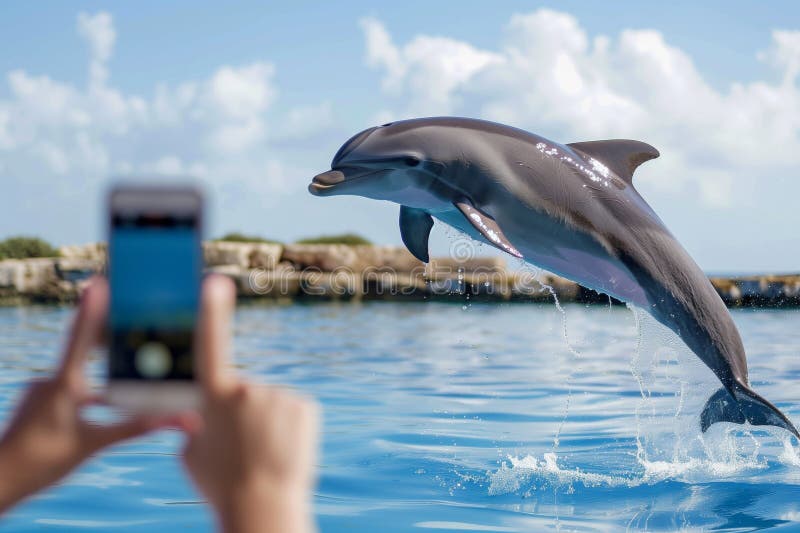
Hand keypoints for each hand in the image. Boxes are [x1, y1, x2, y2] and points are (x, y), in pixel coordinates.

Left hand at [0, 278, 189, 513]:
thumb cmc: (41, 463)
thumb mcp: (94, 444)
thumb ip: (137, 427)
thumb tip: (178, 421)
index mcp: (64, 384)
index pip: (81, 338)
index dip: (93, 309)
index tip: (99, 282)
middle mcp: (50, 381)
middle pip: (83, 349)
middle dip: (106, 336)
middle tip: (129, 316)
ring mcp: (42, 392)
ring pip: (79, 374)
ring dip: (101, 371)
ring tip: (126, 363)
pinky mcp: (38, 404)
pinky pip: (70, 390)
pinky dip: (89, 392)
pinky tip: (104, 403)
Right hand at [182, 275, 319, 532]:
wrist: (264, 508)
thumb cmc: (220, 486)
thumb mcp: (190, 455)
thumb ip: (193, 426)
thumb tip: (199, 418)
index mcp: (215, 396)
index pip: (210, 343)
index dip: (212, 310)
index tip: (215, 281)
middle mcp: (249, 388)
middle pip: (244, 390)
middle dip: (242, 411)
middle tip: (243, 447)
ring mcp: (280, 394)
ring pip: (269, 401)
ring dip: (267, 420)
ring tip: (264, 452)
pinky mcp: (305, 405)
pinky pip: (292, 409)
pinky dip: (289, 425)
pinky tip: (284, 448)